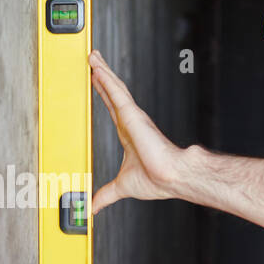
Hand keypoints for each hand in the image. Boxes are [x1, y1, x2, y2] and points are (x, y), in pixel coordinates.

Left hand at [89, 50, 185, 214]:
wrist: (172, 177)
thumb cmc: (156, 180)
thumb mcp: (120, 187)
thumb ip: (105, 195)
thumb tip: (92, 208)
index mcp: (128, 134)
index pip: (112, 109)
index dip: (103, 94)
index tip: (95, 82)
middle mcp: (130, 122)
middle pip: (112, 93)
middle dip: (102, 76)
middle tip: (92, 59)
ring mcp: (132, 117)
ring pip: (114, 88)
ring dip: (102, 71)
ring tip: (92, 56)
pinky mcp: (132, 115)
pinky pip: (116, 93)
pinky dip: (106, 79)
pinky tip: (97, 68)